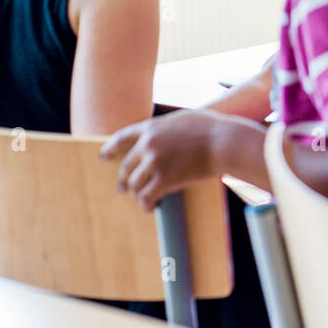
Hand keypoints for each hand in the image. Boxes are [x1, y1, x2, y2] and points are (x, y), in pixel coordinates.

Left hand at [100, 109, 243, 210]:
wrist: (223, 141)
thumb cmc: (212, 129)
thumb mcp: (183, 119)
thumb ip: (168, 128)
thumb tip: (166, 136)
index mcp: (151, 128)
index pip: (121, 138)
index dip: (110, 149)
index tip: (103, 157)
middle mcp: (148, 144)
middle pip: (126, 166)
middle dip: (124, 179)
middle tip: (124, 188)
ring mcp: (155, 162)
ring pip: (135, 184)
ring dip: (138, 194)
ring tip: (144, 201)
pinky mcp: (165, 179)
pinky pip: (147, 196)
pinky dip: (146, 204)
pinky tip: (150, 207)